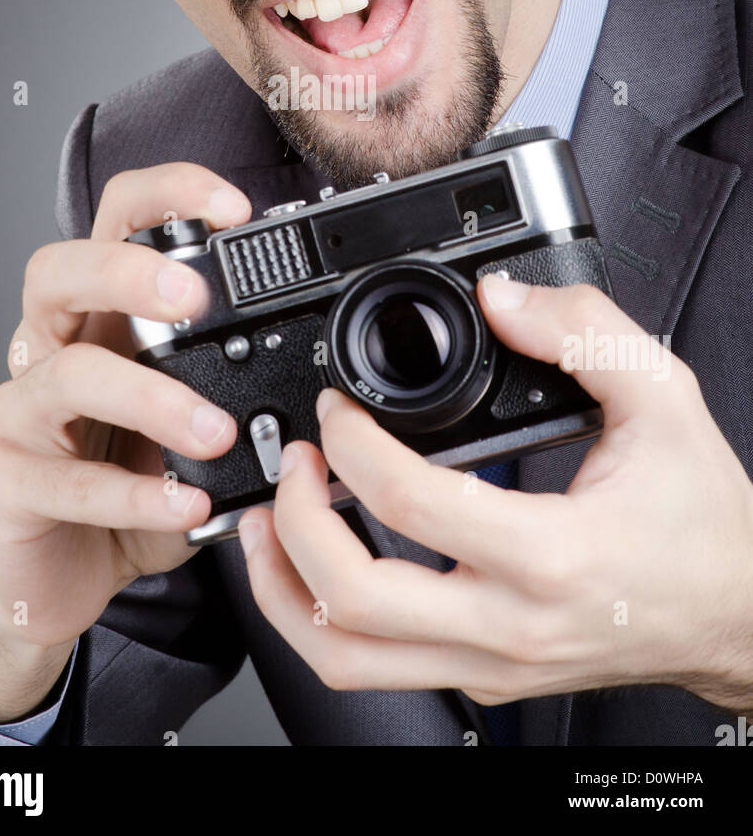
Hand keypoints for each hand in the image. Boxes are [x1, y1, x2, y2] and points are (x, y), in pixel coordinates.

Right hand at [0, 163, 251, 651]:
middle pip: (58, 270)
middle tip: (193, 298)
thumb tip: (332, 380)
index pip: (116, 220)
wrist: (65, 569)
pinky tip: (184, 505)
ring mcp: (23, 413)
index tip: (234, 208)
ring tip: (216, 432)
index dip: (167, 195)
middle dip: (126, 272)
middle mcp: (52, 348)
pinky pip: (64, 480)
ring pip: (66, 375)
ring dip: (149, 399)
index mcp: (102, 314)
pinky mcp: (10, 482)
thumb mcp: (193, 418)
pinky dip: (132, 495)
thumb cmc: (130, 479)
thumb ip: (240, 386)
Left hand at [237, 276, 752, 710]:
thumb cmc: (703, 521)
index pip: (410, 503)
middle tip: (297, 462)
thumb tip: (504, 297)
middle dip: (295, 521)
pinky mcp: (485, 676)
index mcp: (551, 554)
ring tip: (267, 526)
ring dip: (285, 589)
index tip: (339, 408)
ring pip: (346, 657)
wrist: (738, 614)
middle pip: (352, 599)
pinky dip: (324, 618)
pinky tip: (314, 567)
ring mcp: (491, 662)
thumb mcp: (663, 398)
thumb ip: (583, 331)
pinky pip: (378, 668)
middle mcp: (510, 624)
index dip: (352, 443)